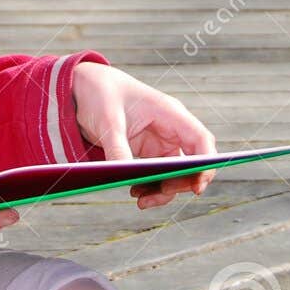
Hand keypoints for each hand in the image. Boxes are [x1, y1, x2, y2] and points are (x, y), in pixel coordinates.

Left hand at [71, 62, 217, 209]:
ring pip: (176, 172)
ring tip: (141, 200)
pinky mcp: (149, 151)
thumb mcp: (107, 122)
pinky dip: (152, 187)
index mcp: (170, 112)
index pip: (201, 140)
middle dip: (182, 183)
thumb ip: (118, 149)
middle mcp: (171, 127)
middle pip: (193, 161)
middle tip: (160, 194)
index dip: (205, 164)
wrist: (85, 88)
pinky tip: (137, 194)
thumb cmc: (101, 94)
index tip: (197, 188)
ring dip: (165, 190)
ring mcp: (162, 140)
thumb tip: (127, 177)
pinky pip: (160, 174)